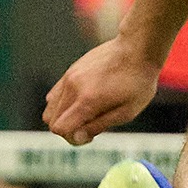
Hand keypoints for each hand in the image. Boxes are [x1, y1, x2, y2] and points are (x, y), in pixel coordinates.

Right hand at [43, 37, 162, 144]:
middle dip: (68, 129)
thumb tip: (77, 137)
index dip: (72, 138)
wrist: (137, 48)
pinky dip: (63, 103)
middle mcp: (72, 87)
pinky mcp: (70, 70)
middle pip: (51, 120)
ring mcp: (69, 76)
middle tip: (91, 125)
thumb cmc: (138, 82)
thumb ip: (99, 125)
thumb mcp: (127, 112)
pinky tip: (84, 101)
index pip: (60, 128)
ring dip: (64, 116)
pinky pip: (55, 94)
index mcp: (87, 100)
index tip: (90, 135)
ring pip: (50, 107)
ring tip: (88, 113)